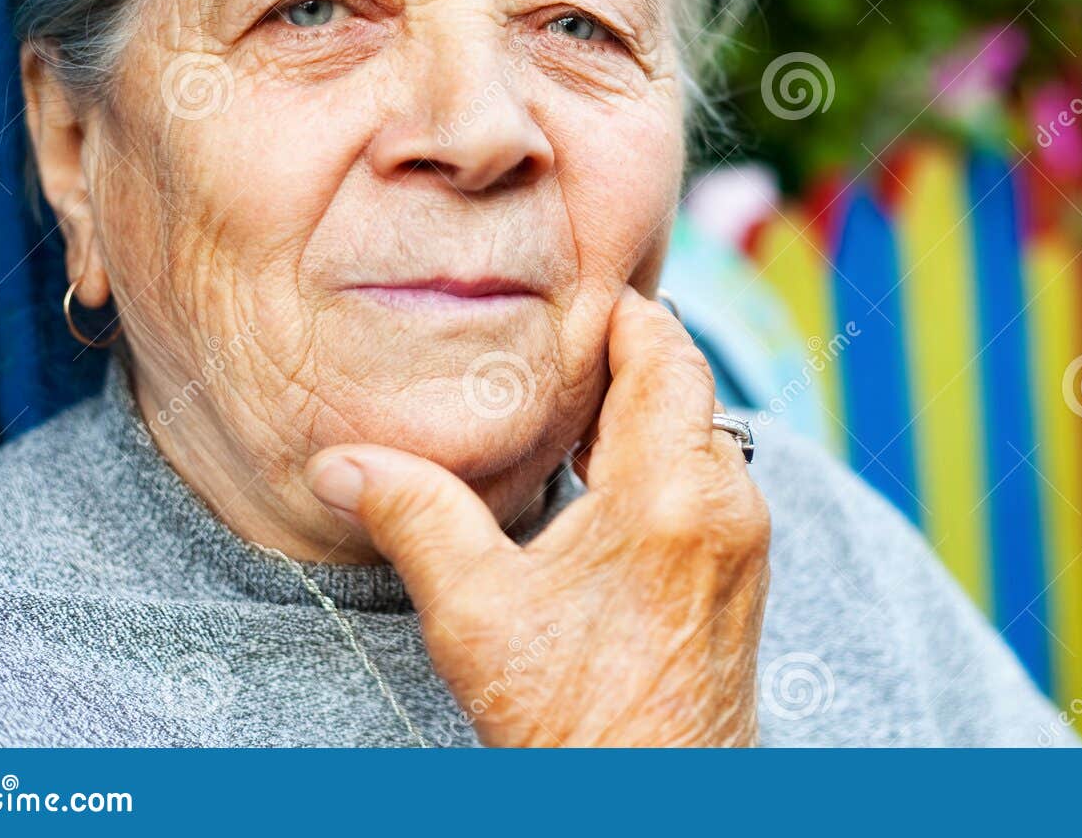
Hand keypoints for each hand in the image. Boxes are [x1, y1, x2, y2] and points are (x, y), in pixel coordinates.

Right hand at [304, 286, 770, 746]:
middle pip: (684, 383)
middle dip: (622, 356)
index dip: (617, 310)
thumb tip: (338, 462)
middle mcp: (724, 501)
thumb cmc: (576, 720)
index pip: (664, 349)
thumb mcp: (478, 613)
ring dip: (642, 410)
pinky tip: (601, 483)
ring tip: (567, 410)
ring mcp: (743, 537)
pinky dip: (662, 455)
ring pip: (700, 429)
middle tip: (550, 346)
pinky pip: (709, 475)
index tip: (565, 294)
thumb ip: (415, 516)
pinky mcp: (742, 569)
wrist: (654, 806)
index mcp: (668, 492)